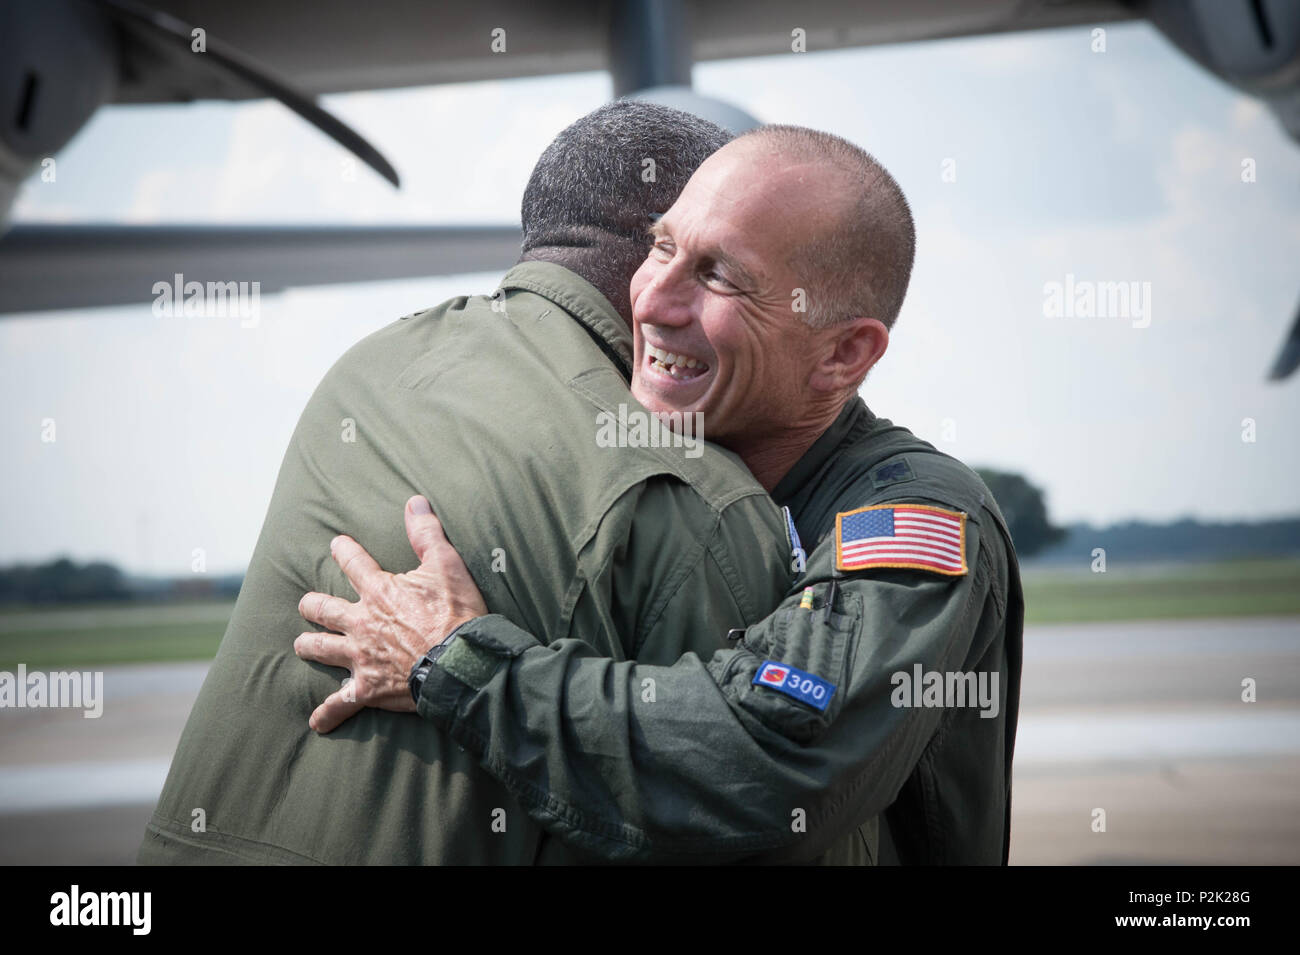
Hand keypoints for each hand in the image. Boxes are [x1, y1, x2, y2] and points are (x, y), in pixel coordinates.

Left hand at [293, 495, 488, 732]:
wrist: (461, 663)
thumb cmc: (457, 614)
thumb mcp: (447, 566)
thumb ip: (426, 534)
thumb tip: (415, 502)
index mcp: (379, 591)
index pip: (353, 562)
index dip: (343, 551)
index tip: (336, 545)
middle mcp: (361, 622)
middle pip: (323, 609)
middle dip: (313, 605)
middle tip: (309, 604)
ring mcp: (361, 656)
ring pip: (321, 649)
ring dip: (310, 646)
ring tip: (303, 645)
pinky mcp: (368, 688)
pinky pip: (340, 703)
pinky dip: (328, 713)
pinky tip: (317, 722)